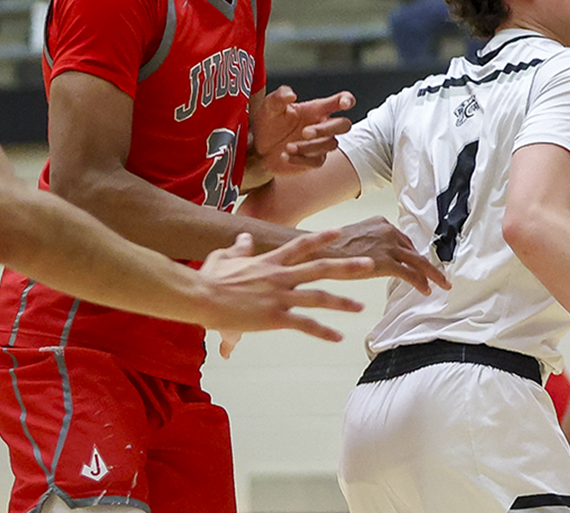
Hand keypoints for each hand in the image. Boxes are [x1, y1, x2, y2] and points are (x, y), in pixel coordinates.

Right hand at [199, 230, 372, 357]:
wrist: (199, 296)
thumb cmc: (206, 279)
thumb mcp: (223, 257)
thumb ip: (238, 249)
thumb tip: (243, 238)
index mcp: (270, 262)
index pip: (302, 246)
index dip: (322, 238)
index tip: (340, 232)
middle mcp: (281, 276)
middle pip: (321, 268)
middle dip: (348, 266)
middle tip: (370, 264)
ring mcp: (280, 296)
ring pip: (320, 297)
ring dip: (343, 302)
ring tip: (361, 307)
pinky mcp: (275, 317)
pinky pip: (305, 325)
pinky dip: (323, 331)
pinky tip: (338, 337)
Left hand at [250, 87, 353, 175]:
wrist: (257, 148)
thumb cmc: (269, 124)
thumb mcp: (270, 106)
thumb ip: (279, 96)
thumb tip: (291, 95)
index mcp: (317, 109)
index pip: (341, 100)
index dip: (347, 100)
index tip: (345, 104)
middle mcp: (322, 125)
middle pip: (343, 125)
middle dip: (326, 129)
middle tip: (305, 132)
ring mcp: (320, 144)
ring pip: (331, 144)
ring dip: (309, 146)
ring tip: (288, 147)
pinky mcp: (313, 160)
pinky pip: (317, 161)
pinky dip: (301, 159)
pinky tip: (285, 156)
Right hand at [320, 215, 451, 293]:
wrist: (318, 252)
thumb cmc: (329, 248)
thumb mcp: (353, 237)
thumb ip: (369, 243)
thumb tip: (374, 255)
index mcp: (381, 223)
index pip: (403, 241)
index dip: (412, 254)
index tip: (419, 263)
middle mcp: (388, 232)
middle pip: (414, 250)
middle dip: (428, 264)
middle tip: (440, 274)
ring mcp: (388, 247)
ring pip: (418, 261)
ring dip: (432, 274)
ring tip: (441, 283)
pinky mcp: (386, 262)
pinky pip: (410, 273)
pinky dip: (420, 282)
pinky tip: (425, 289)